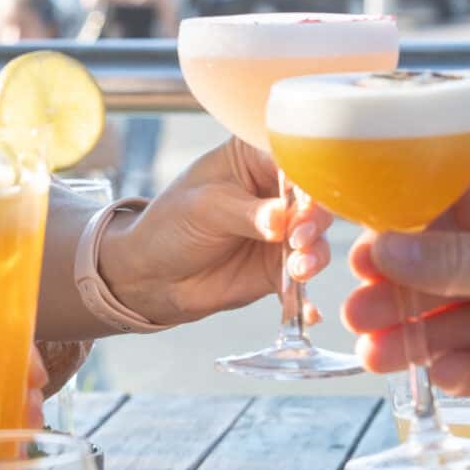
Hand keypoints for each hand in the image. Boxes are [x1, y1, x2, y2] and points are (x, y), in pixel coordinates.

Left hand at [97, 139, 330, 327]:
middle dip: (314, 218)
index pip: (293, 157)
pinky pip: (304, 277)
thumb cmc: (171, 225)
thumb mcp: (203, 209)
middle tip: (300, 236)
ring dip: (315, 252)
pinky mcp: (282, 266)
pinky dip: (307, 293)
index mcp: (255, 157)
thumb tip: (280, 220)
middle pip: (314, 197)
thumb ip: (245, 213)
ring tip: (299, 267)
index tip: (306, 197)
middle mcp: (277, 190)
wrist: (153, 276)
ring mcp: (284, 229)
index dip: (306, 176)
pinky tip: (308, 312)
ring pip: (316, 236)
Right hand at [337, 168, 469, 431]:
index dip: (406, 239)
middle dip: (405, 296)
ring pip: (467, 324)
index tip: (361, 256)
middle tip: (355, 314)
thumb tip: (384, 252)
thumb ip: (457, 261)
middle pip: (453, 276)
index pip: (456, 216)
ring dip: (422, 338)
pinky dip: (465, 370)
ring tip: (375, 356)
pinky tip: (436, 374)